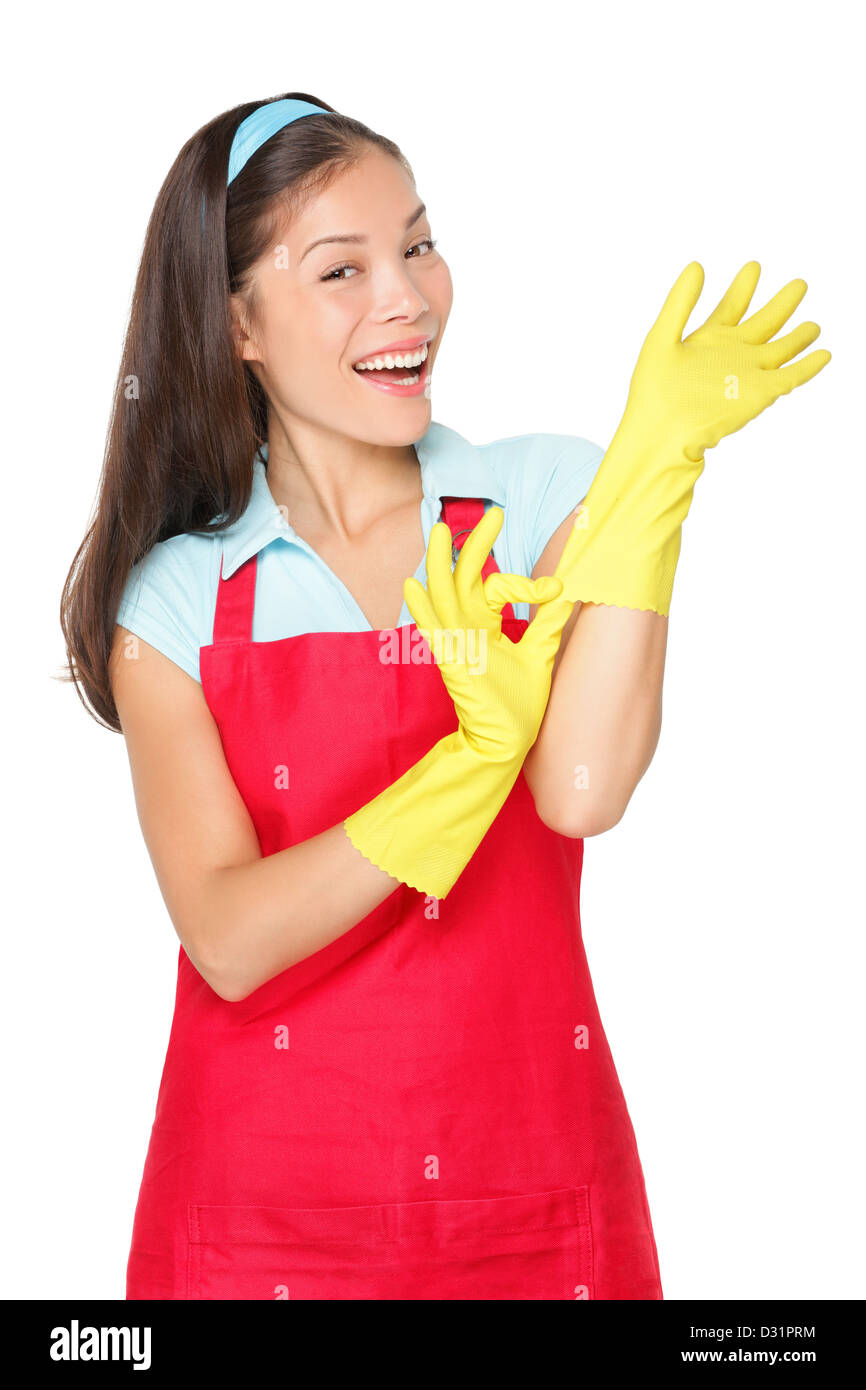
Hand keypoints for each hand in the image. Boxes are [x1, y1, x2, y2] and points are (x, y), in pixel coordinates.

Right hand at [404, 507, 572, 760]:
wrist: (507, 741)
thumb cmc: (519, 703)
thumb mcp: (538, 654)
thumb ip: (547, 624)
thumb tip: (567, 594)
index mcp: (485, 624)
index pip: (499, 586)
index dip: (526, 582)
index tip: (554, 587)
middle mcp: (468, 628)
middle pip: (464, 576)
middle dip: (476, 544)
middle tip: (492, 513)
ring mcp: (456, 643)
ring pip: (442, 595)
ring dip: (439, 563)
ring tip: (439, 531)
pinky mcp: (451, 663)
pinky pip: (432, 633)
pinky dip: (421, 611)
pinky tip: (412, 587)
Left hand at [621, 261, 830, 462]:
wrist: (661, 434)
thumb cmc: (653, 392)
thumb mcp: (662, 338)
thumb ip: (680, 303)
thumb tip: (698, 265)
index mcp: (708, 339)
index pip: (732, 306)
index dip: (744, 287)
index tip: (754, 267)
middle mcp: (732, 354)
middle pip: (764, 323)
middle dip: (781, 304)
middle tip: (799, 284)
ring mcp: (748, 373)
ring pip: (782, 349)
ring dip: (798, 336)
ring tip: (814, 325)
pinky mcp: (760, 393)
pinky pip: (791, 376)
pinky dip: (808, 366)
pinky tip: (824, 354)